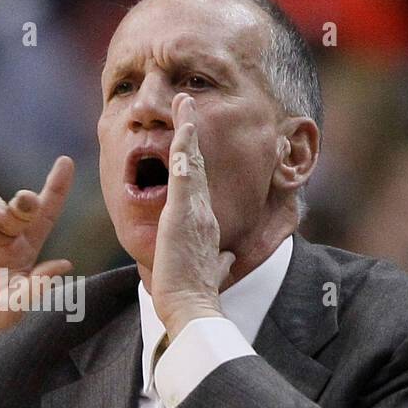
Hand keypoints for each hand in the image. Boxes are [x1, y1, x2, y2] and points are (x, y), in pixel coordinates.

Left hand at [151, 94, 234, 338]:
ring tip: (183, 101)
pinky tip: (181, 125)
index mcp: (206, 224)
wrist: (194, 307)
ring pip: (190, 160)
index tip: (192, 141)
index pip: (199, 184)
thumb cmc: (195, 296)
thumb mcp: (209, 272)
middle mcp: (204, 211)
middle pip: (197, 163)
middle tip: (188, 104)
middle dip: (193, 132)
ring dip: (187, 128)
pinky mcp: (185, 211)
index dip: (195, 159)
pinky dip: (183, 146)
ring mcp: (196, 209)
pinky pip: (183, 171)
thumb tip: (226, 262)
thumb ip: (218, 264)